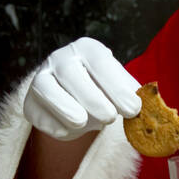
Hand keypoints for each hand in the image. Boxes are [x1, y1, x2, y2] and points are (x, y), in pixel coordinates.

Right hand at [23, 37, 143, 141]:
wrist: (71, 97)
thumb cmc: (101, 88)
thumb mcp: (117, 85)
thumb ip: (130, 93)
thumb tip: (147, 106)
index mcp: (87, 49)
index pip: (100, 63)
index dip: (116, 86)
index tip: (133, 108)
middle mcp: (61, 58)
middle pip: (72, 75)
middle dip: (92, 98)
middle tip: (110, 118)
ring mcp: (41, 79)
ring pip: (48, 90)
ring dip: (66, 108)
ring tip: (83, 122)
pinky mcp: (30, 103)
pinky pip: (40, 115)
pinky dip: (57, 125)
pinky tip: (71, 129)